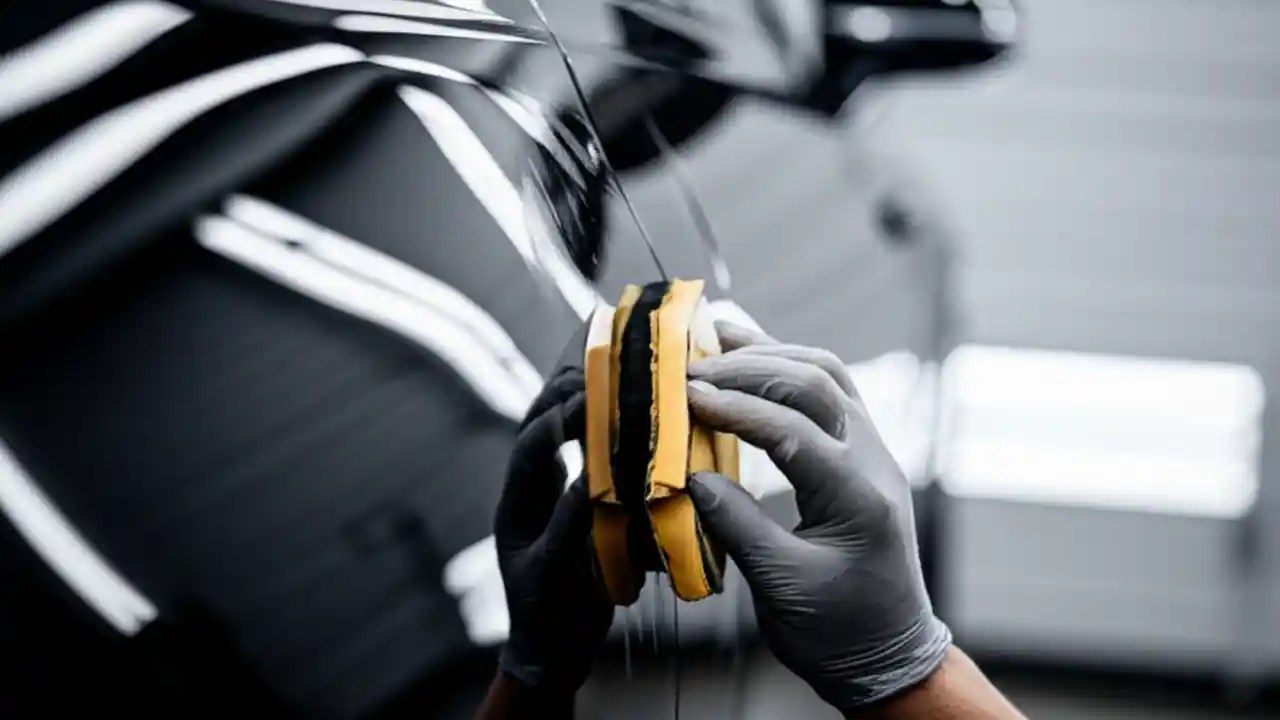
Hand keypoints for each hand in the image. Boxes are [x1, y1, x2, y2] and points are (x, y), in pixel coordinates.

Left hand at [493, 367, 612, 692]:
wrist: (554, 651)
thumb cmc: (549, 617)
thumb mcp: (557, 572)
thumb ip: (570, 524)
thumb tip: (593, 477)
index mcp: (516, 504)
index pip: (530, 446)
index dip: (557, 419)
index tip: (589, 401)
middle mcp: (530, 490)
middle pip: (538, 425)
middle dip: (563, 393)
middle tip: (599, 369)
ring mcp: (550, 494)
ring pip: (558, 434)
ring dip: (578, 404)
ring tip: (609, 375)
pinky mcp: (573, 503)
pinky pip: (584, 456)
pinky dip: (599, 432)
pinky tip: (624, 416)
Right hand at [685, 322, 951, 710]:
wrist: (886, 654)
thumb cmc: (837, 632)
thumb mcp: (782, 589)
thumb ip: (738, 528)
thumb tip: (692, 477)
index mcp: (859, 498)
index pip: (795, 430)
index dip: (737, 409)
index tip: (685, 399)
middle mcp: (873, 462)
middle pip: (817, 384)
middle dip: (750, 369)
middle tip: (690, 368)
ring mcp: (871, 453)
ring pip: (828, 375)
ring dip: (771, 354)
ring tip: (715, 342)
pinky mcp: (858, 454)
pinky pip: (829, 391)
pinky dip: (785, 367)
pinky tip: (748, 358)